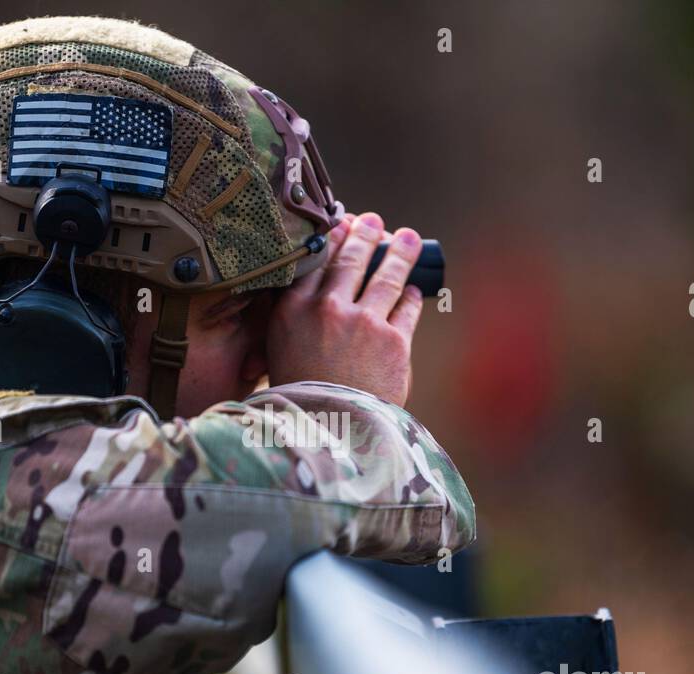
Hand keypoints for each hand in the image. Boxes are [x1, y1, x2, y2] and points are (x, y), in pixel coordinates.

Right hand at [265, 211, 423, 406]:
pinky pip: (407, 308)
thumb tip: (318, 291)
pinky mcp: (393, 342)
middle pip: (351, 260)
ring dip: (400, 252)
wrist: (327, 433)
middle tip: (374, 221)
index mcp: (292, 312)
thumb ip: (294, 319)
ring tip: (407, 238)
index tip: (342, 223)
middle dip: (366, 234)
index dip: (332, 238)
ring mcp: (362, 324)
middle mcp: (326, 310)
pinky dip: (411, 296)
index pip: (316, 261)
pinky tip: (415, 289)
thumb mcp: (279, 353)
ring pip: (386, 276)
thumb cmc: (300, 398)